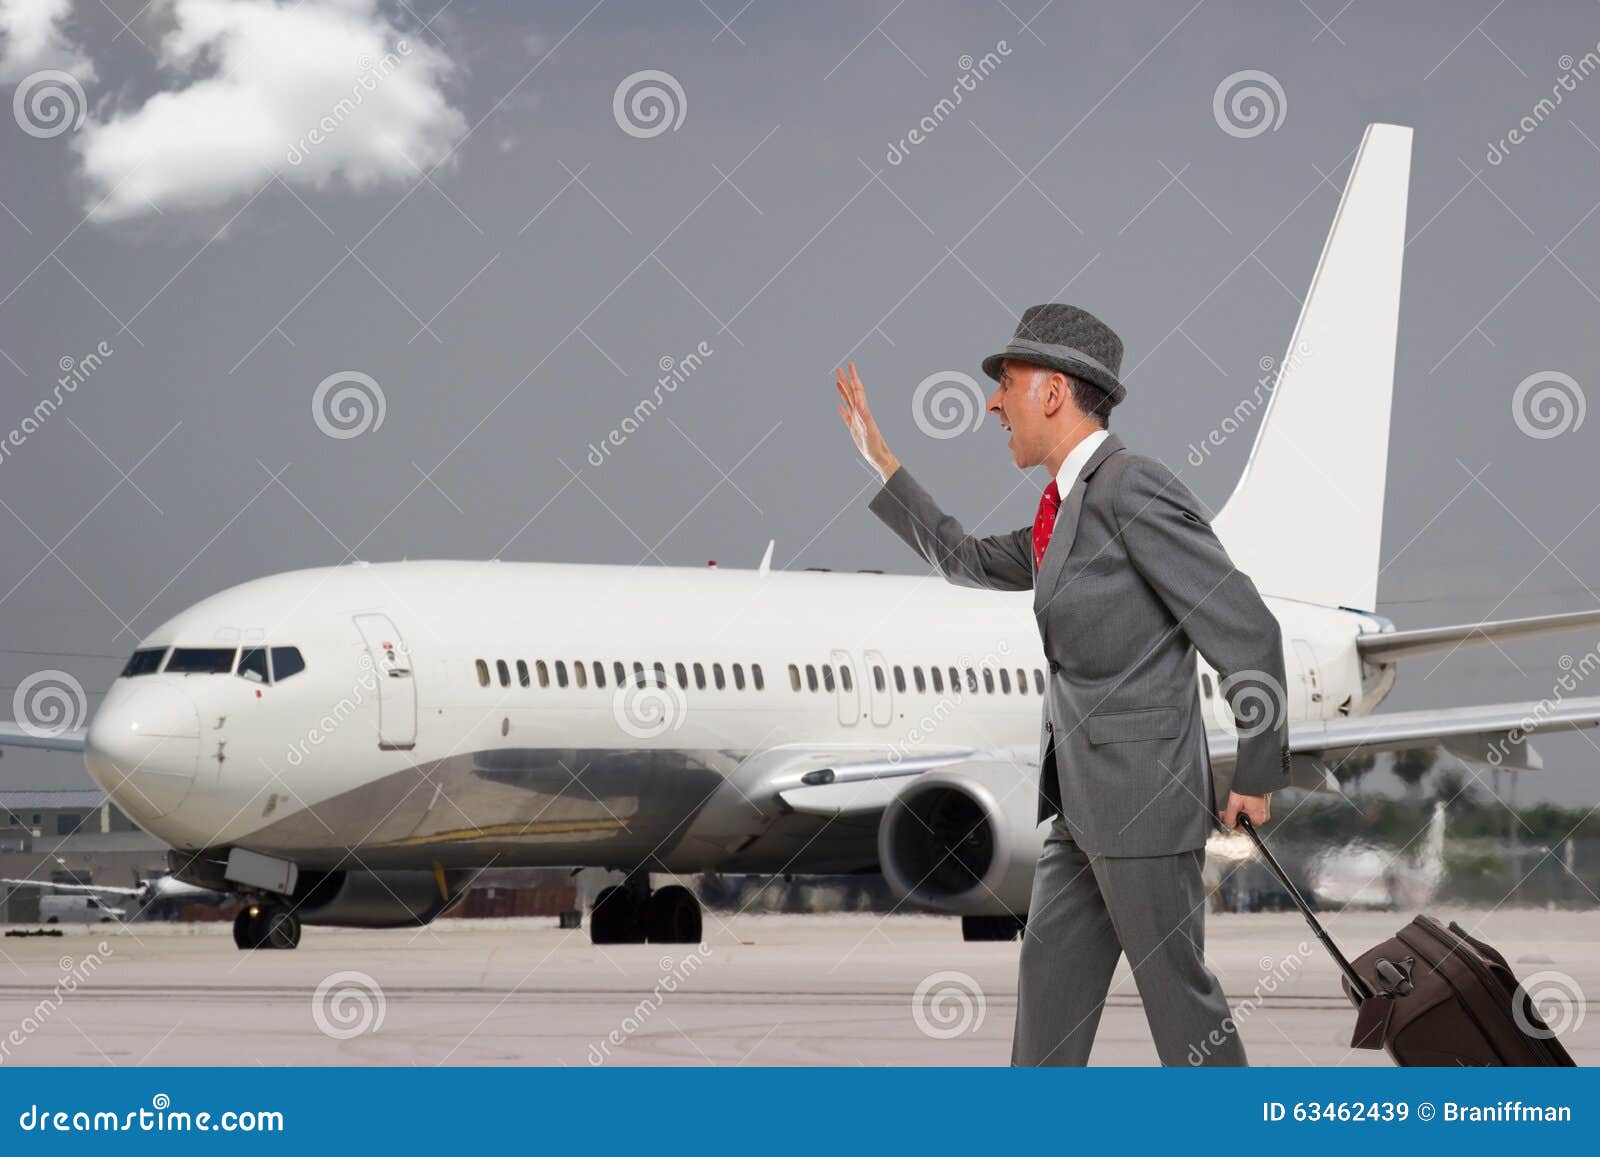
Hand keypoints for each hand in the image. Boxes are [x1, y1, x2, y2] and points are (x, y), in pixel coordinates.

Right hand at [835, 362, 898, 481]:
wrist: (878, 456)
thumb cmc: (875, 444)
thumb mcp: (869, 429)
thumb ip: (864, 414)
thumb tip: (859, 401)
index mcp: (863, 410)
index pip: (857, 390)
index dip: (853, 377)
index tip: (850, 365)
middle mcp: (860, 412)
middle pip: (851, 393)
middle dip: (846, 380)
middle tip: (839, 369)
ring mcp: (856, 420)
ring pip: (848, 402)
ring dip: (843, 391)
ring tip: (838, 382)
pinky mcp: (854, 428)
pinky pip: (846, 416)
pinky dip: (842, 409)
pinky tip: (839, 406)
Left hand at [1219, 791, 1269, 830]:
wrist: (1255, 775)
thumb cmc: (1248, 787)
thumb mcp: (1234, 804)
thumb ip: (1230, 818)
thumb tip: (1228, 825)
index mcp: (1258, 819)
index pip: (1241, 829)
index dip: (1231, 824)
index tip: (1224, 818)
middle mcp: (1263, 816)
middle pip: (1244, 821)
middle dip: (1234, 816)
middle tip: (1226, 810)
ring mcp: (1263, 809)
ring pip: (1247, 814)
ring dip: (1238, 810)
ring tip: (1234, 802)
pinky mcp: (1263, 803)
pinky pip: (1251, 808)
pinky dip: (1244, 806)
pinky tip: (1240, 800)